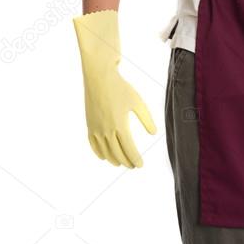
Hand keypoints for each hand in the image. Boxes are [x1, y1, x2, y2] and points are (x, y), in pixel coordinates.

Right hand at [72, 9, 155, 167]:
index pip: (129, 150)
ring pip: (106, 152)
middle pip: (118, 154)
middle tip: (134, 166)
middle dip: (127, 162)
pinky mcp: (89, 125)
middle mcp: (106, 130)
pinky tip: (105, 157)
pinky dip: (100, 153)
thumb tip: (154, 133)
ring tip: (122, 163)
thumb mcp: (138, 102)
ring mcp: (96, 129)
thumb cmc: (121, 88)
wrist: (99, 77)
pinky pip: (93, 145)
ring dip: (114, 160)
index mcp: (120, 126)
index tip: (141, 164)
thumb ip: (146, 119)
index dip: (135, 159)